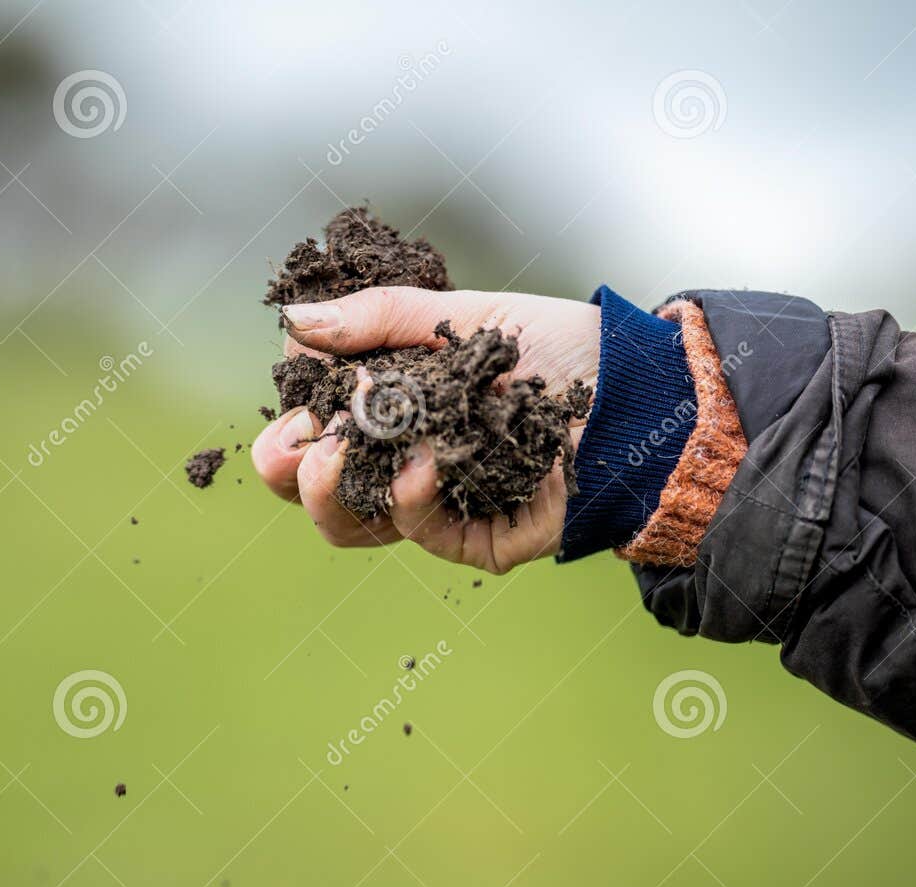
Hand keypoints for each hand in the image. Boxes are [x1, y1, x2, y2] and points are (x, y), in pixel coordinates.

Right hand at [250, 286, 600, 572]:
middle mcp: (398, 472)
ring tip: (345, 455)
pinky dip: (412, 499)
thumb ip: (377, 319)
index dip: (285, 435)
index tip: (299, 403)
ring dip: (336, 492)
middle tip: (305, 444)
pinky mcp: (482, 541)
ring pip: (353, 529)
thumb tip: (296, 326)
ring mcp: (437, 510)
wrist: (631, 381)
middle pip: (315, 500)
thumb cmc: (548, 347)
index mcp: (381, 424)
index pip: (304, 447)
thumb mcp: (455, 317)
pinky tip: (419, 464)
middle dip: (293, 474)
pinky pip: (425, 534)